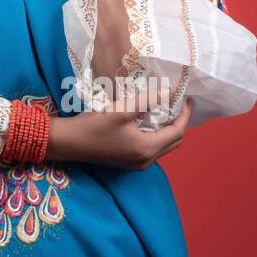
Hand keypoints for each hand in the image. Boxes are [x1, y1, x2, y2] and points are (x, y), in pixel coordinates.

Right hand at [51, 96, 193, 170]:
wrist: (69, 143)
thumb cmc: (94, 126)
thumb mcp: (122, 110)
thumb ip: (147, 100)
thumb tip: (168, 92)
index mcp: (147, 149)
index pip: (177, 131)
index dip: (185, 114)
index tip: (187, 98)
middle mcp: (146, 160)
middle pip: (174, 142)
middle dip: (180, 123)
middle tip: (179, 104)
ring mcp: (137, 163)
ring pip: (164, 146)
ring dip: (169, 129)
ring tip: (166, 109)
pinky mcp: (129, 161)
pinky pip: (152, 149)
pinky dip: (157, 135)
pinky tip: (150, 121)